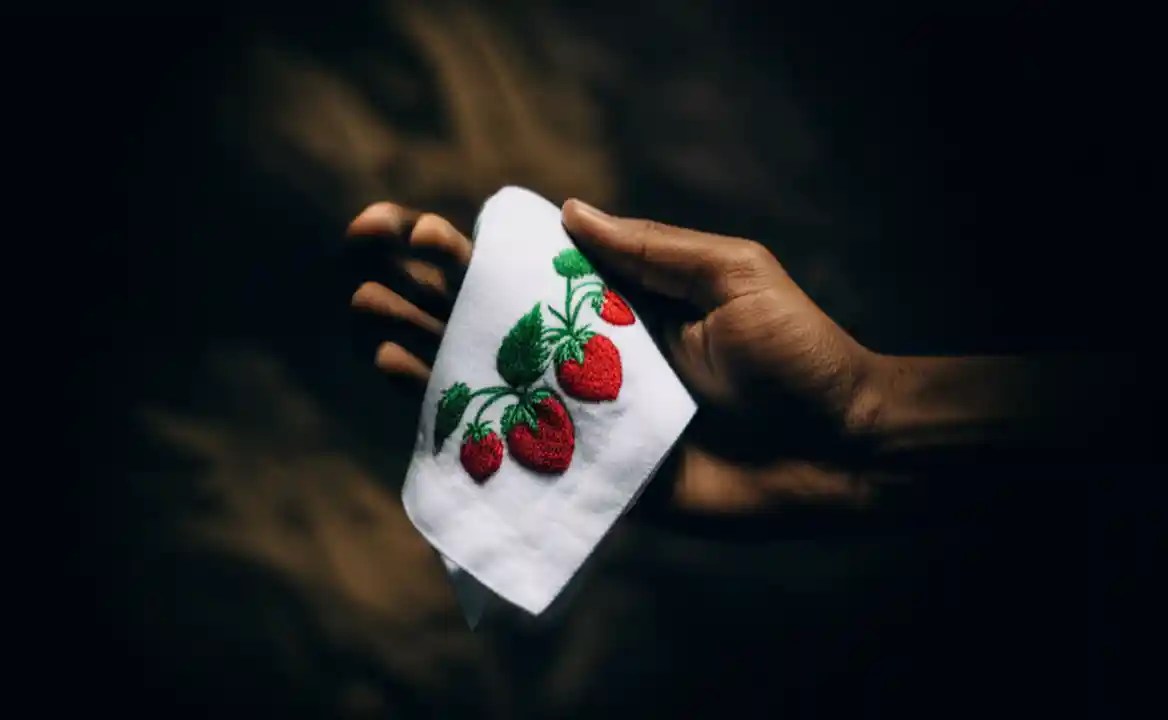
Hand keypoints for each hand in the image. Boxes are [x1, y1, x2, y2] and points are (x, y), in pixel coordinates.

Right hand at [346, 201, 880, 514]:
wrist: (838, 450)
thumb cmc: (796, 354)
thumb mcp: (733, 274)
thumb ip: (647, 249)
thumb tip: (566, 211)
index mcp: (614, 300)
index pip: (520, 265)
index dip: (458, 244)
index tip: (405, 225)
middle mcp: (584, 353)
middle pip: (483, 315)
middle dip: (417, 286)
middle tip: (364, 261)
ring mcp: (579, 411)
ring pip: (480, 373)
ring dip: (417, 341)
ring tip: (365, 315)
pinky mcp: (587, 468)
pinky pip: (508, 443)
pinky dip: (451, 415)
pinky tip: (404, 381)